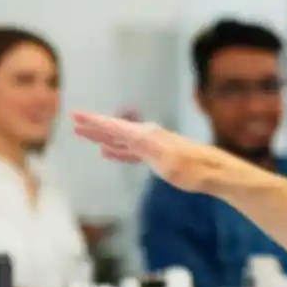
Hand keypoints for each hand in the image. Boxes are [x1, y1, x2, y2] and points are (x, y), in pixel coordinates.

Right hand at [71, 112, 243, 193]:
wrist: (212, 172)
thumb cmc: (191, 169)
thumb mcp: (165, 161)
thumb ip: (146, 148)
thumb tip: (131, 136)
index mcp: (146, 136)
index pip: (114, 126)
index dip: (93, 121)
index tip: (75, 115)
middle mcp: (147, 136)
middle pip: (114, 129)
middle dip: (94, 127)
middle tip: (74, 122)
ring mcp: (152, 145)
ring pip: (120, 139)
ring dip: (102, 137)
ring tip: (84, 135)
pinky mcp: (156, 155)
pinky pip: (130, 150)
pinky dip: (117, 150)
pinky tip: (108, 152)